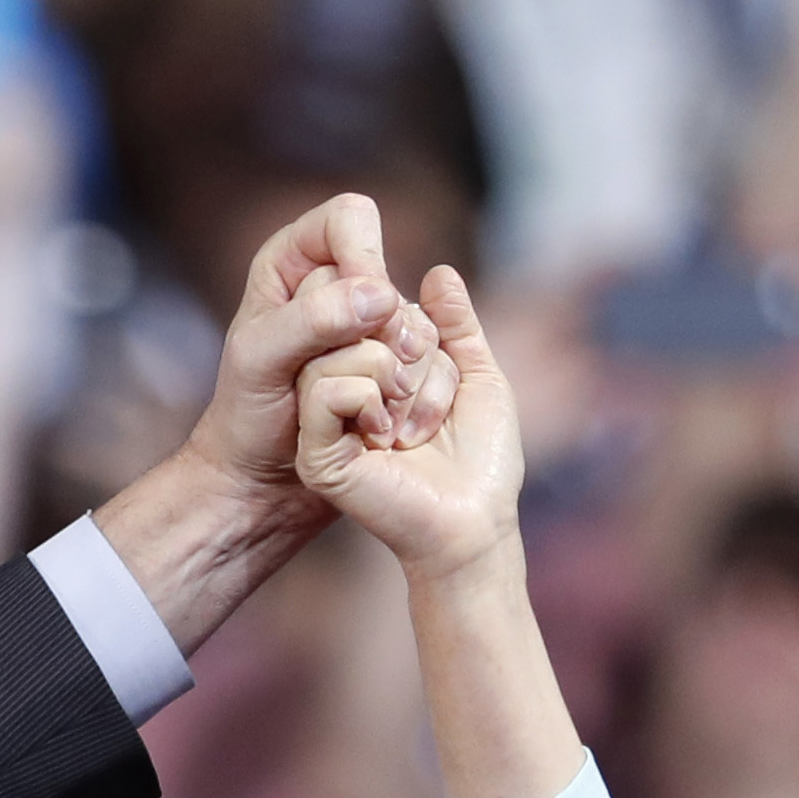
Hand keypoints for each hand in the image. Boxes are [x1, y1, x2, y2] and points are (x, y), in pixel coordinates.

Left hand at [195, 194, 422, 524]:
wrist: (261, 481)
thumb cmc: (246, 416)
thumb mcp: (262, 361)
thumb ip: (315, 321)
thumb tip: (383, 296)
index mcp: (291, 260)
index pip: (350, 219)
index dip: (365, 259)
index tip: (365, 313)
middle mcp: (331, 282)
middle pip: (387, 273)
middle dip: (387, 322)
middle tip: (376, 366)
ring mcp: (363, 324)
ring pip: (412, 316)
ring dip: (403, 359)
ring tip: (376, 400)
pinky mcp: (388, 362)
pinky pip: (425, 353)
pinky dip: (415, 383)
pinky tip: (387, 416)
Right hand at [297, 264, 520, 586]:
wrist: (475, 525)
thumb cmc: (482, 462)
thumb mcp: (479, 377)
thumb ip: (458, 324)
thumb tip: (437, 272)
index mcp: (379, 374)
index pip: (385, 312)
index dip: (424, 334)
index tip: (447, 387)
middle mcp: (347, 394)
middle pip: (363, 324)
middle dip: (418, 363)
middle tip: (432, 417)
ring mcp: (326, 424)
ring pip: (339, 350)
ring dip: (396, 384)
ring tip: (411, 432)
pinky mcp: (317, 453)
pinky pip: (323, 389)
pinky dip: (365, 401)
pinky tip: (386, 439)